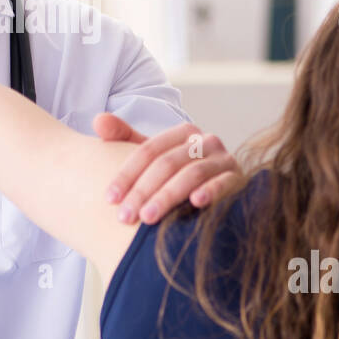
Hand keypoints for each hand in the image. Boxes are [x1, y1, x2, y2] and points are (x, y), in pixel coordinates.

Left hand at [94, 114, 242, 224]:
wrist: (222, 192)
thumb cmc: (179, 176)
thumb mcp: (153, 157)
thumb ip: (124, 137)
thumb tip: (98, 120)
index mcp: (183, 133)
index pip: (148, 150)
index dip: (126, 174)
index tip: (109, 199)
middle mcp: (206, 141)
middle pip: (167, 164)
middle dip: (143, 191)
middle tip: (124, 216)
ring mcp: (224, 159)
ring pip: (192, 174)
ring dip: (168, 196)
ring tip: (147, 218)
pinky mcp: (239, 178)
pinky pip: (224, 183)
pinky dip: (211, 191)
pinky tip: (196, 203)